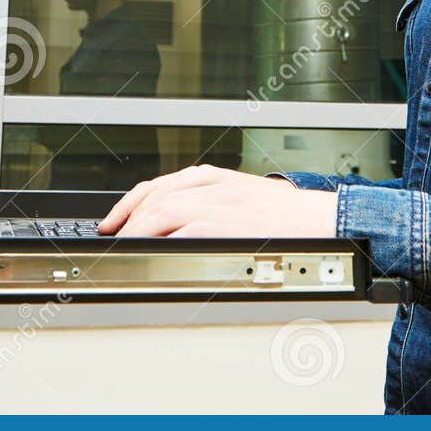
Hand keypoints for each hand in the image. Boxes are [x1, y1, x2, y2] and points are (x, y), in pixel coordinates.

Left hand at [98, 165, 338, 237]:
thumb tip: (167, 222)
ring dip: (140, 230)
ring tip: (126, 247)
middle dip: (128, 219)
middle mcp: (214, 186)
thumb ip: (205, 203)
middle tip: (114, 240)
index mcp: (213, 178)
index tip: (111, 221)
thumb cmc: (281, 214)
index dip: (128, 204)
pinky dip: (167, 240)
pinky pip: (190, 230)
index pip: (158, 185)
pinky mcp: (233, 224)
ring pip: (166, 210)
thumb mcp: (238, 196)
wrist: (319, 218)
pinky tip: (155, 252)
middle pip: (156, 197)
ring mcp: (223, 204)